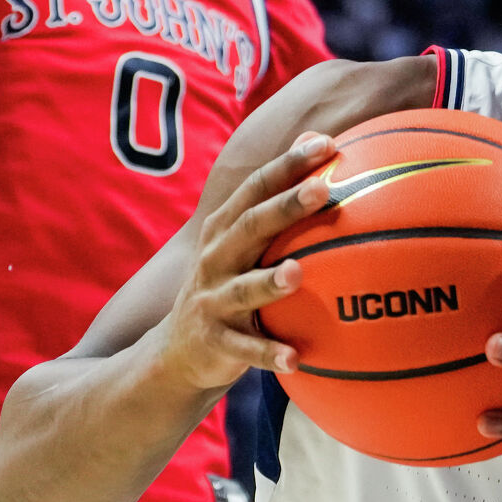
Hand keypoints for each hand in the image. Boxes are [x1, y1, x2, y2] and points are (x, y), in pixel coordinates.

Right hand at [146, 133, 337, 392]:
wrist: (176, 351)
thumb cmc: (227, 284)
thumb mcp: (243, 244)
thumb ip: (275, 203)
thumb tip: (320, 143)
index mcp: (225, 230)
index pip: (256, 188)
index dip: (288, 164)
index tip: (325, 144)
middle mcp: (215, 259)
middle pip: (250, 227)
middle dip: (285, 207)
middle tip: (321, 190)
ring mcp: (213, 300)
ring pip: (243, 289)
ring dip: (270, 282)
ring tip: (298, 274)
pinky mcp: (215, 341)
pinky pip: (245, 349)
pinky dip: (269, 353)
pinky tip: (296, 358)